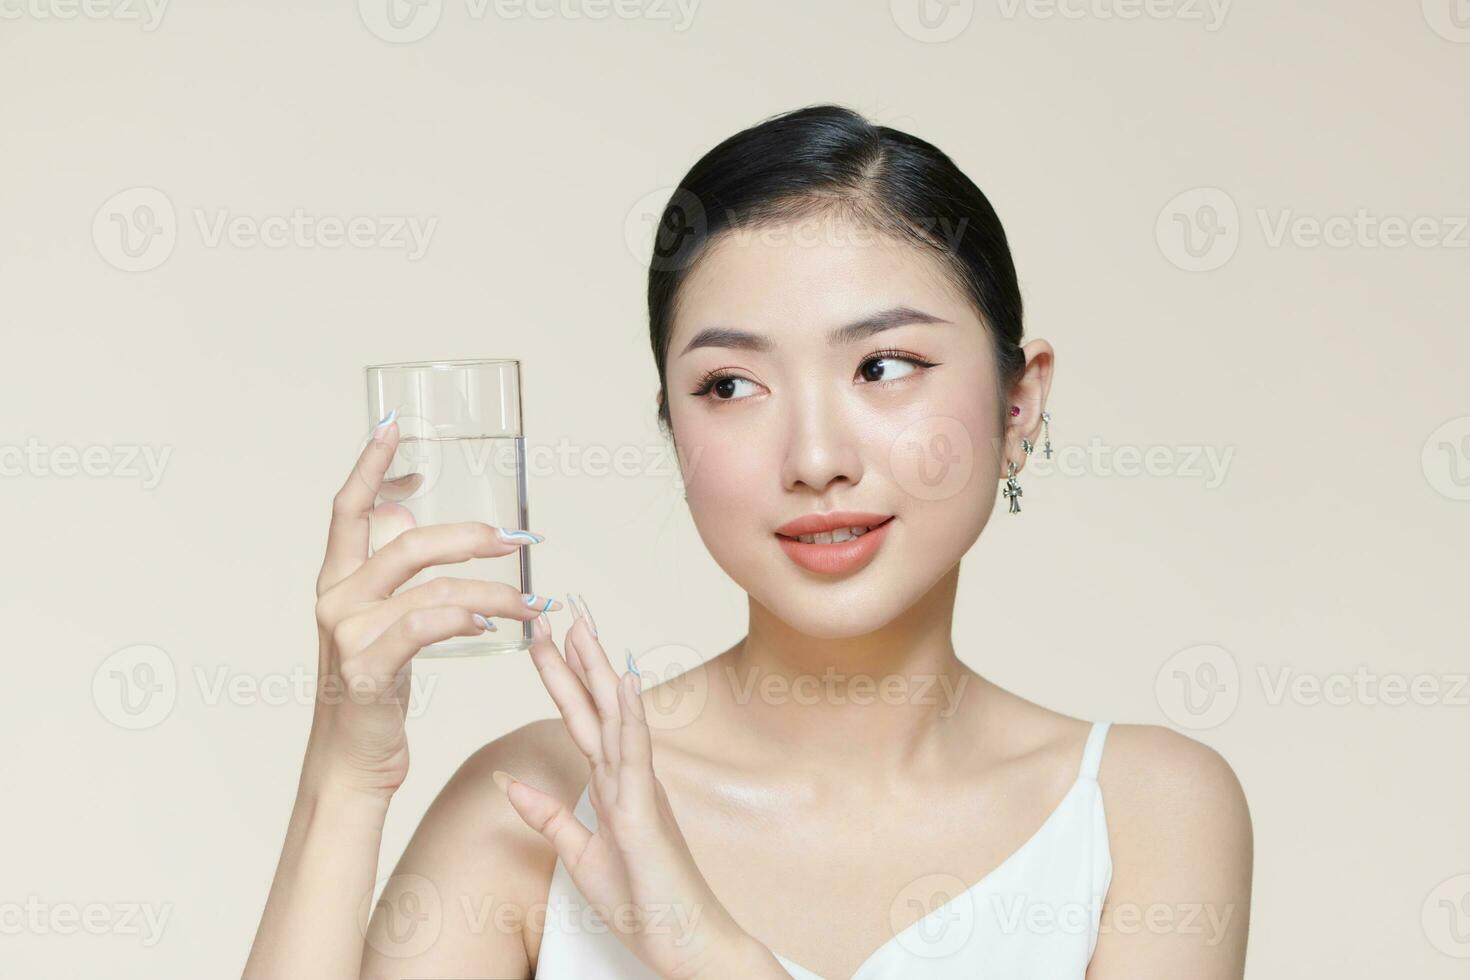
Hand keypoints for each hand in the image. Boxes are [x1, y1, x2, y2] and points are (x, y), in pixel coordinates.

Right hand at [303, 417, 548, 800]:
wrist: (351, 762)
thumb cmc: (373, 690)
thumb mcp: (377, 623)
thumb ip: (392, 576)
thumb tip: (417, 518)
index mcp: (336, 581)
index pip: (348, 510)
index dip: (368, 466)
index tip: (394, 427)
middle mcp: (335, 599)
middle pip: (409, 545)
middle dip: (471, 537)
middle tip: (517, 542)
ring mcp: (348, 634)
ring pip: (434, 591)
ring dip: (493, 595)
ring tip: (531, 604)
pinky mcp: (367, 670)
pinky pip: (424, 629)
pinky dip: (463, 621)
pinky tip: (489, 629)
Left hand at [493, 609, 761, 979]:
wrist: (685, 942)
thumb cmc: (645, 902)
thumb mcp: (580, 856)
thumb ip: (549, 815)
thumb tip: (510, 781)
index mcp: (611, 785)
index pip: (580, 720)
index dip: (561, 679)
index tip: (543, 640)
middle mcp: (627, 777)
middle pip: (595, 706)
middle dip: (575, 658)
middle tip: (555, 611)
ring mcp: (639, 790)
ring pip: (614, 717)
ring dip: (597, 670)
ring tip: (581, 626)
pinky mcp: (645, 812)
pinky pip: (634, 755)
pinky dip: (628, 716)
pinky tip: (620, 682)